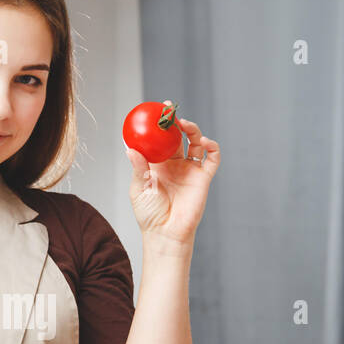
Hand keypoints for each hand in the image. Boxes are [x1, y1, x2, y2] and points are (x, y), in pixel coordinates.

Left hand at [125, 103, 219, 248]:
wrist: (165, 233)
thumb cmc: (149, 215)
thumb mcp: (138, 189)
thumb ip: (138, 168)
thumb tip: (130, 148)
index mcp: (158, 164)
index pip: (160, 139)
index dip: (160, 124)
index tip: (156, 110)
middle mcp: (175, 164)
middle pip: (178, 136)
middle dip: (176, 121)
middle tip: (170, 110)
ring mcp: (190, 170)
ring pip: (196, 142)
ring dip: (193, 130)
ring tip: (185, 125)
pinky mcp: (203, 178)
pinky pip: (212, 158)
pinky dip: (212, 146)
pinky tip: (205, 141)